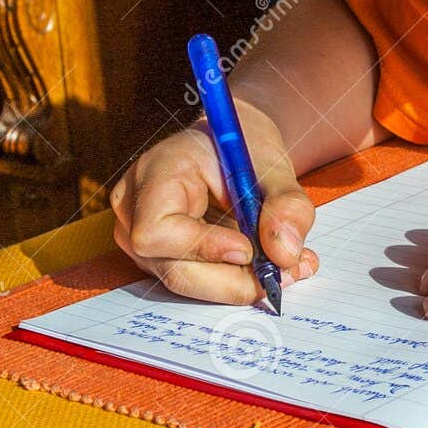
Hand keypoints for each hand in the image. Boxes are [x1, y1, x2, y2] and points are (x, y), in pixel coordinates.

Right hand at [110, 99, 318, 303]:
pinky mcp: (161, 256)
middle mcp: (136, 211)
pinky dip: (237, 279)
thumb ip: (285, 204)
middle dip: (234, 280)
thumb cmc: (243, 146)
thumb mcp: (272, 163)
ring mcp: (142, 238)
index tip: (248, 250)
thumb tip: (286, 255)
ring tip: (291, 267)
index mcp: (155, 173)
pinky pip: (197, 279)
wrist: (230, 145)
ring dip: (242, 283)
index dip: (202, 248)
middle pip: (174, 269)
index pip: (157, 230)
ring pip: (189, 281)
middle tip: (287, 272)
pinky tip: (272, 266)